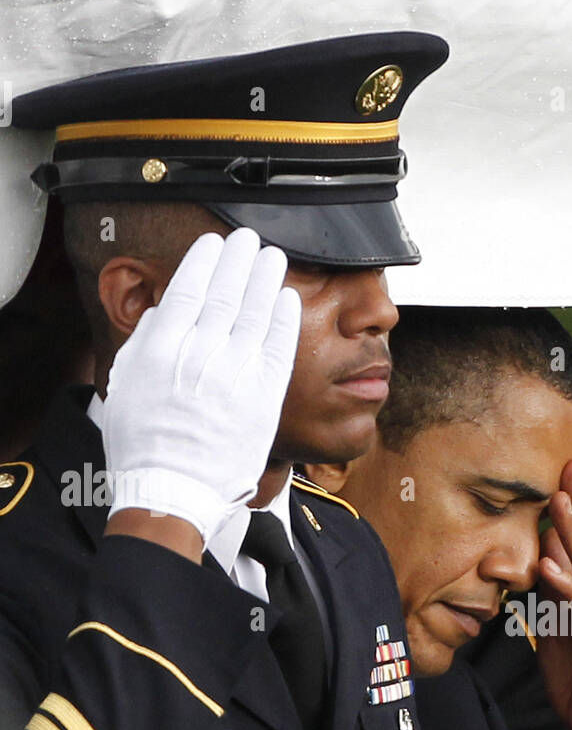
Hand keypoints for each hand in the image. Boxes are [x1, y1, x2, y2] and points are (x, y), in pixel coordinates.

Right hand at [102, 228, 300, 547]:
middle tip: (248, 239)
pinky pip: (278, 350)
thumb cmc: (144, 445)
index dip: (204, 262)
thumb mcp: (127, 386)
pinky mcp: (263, 398)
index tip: (214, 244)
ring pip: (254, 315)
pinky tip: (287, 299)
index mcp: (161, 349)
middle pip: (225, 295)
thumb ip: (144, 345)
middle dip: (238, 261)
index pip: (186, 290)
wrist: (174, 490)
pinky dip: (283, 321)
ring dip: (265, 280)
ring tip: (272, 257)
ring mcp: (234, 376)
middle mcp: (199, 355)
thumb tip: (161, 313)